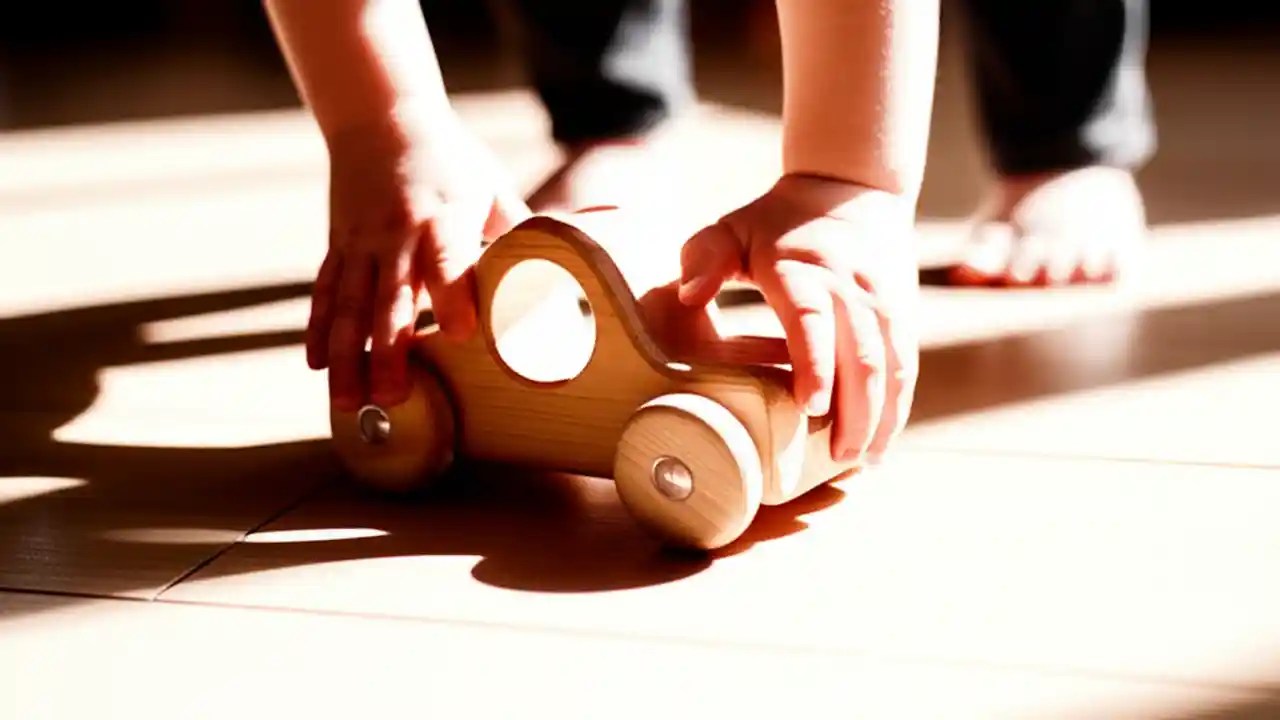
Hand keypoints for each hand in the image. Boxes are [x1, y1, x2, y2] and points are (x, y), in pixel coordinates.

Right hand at [310, 108, 530, 411]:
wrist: (380, 116)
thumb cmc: (450, 157)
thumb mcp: (490, 187)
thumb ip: (521, 230)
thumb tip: (575, 262)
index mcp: (442, 217)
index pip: (447, 260)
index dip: (453, 296)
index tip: (460, 335)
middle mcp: (397, 233)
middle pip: (391, 299)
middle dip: (390, 351)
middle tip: (395, 397)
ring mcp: (361, 242)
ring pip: (349, 306)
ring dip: (349, 357)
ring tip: (351, 403)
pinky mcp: (338, 246)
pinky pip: (326, 293)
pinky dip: (319, 330)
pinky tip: (316, 366)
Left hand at [677, 174, 919, 463]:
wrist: (851, 187)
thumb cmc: (777, 220)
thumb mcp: (731, 229)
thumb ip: (703, 259)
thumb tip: (687, 295)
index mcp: (802, 270)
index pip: (812, 320)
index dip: (815, 364)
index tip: (810, 406)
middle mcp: (849, 288)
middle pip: (862, 356)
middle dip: (854, 413)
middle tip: (837, 459)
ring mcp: (882, 302)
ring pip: (892, 367)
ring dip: (881, 417)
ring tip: (861, 462)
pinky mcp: (903, 314)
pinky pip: (906, 366)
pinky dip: (897, 407)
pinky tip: (882, 441)